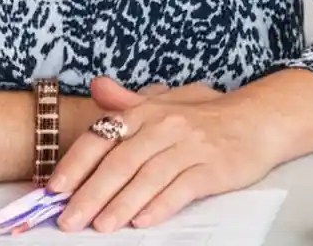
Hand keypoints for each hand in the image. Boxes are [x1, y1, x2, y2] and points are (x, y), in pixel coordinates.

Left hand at [51, 77, 279, 232]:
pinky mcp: (214, 168)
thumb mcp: (166, 102)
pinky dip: (160, 206)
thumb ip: (127, 101)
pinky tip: (142, 221)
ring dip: (121, 205)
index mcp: (148, 111)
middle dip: (91, 194)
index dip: (76, 164)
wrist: (258, 119)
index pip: (103, 136)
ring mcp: (191, 146)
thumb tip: (96, 86)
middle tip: (69, 220)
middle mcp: (166, 126)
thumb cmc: (206, 117)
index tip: (54, 189)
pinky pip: (182, 189)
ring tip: (100, 226)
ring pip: (148, 178)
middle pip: (121, 162)